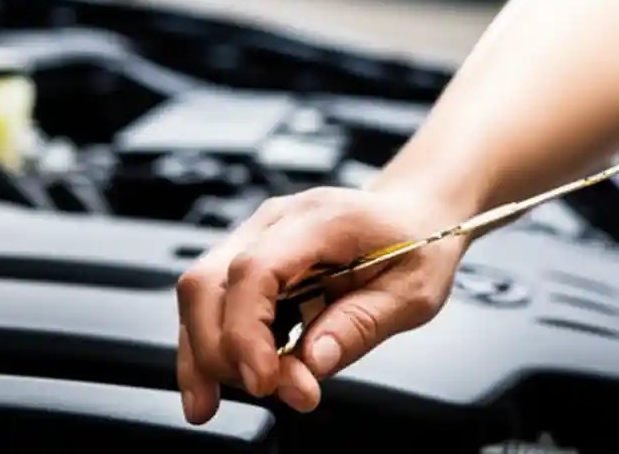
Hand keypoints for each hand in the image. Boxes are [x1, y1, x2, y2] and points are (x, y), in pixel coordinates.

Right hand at [175, 184, 469, 422]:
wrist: (417, 215)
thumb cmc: (419, 244)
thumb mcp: (415, 291)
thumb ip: (363, 323)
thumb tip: (313, 361)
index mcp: (323, 220)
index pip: (255, 270)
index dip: (247, 332)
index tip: (264, 380)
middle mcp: (279, 220)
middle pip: (209, 281)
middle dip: (217, 350)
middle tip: (262, 392)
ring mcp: (258, 235)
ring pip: (200, 292)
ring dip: (200, 353)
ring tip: (211, 403)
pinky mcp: (251, 257)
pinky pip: (214, 299)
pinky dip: (209, 343)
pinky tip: (215, 383)